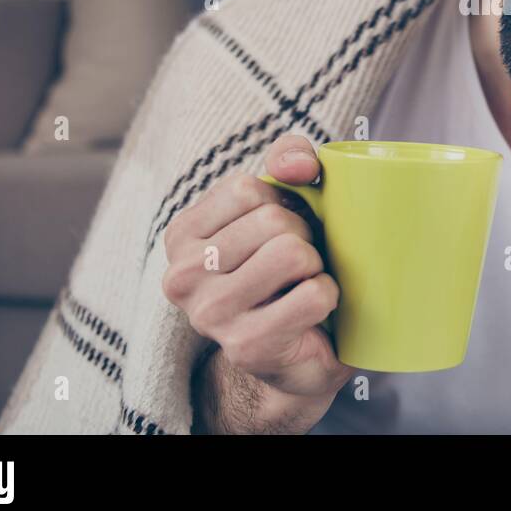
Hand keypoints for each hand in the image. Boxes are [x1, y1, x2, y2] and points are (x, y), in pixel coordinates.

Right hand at [163, 134, 355, 428]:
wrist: (294, 352)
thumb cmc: (287, 268)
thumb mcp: (284, 200)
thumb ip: (289, 158)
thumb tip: (300, 165)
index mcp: (182, 236)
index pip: (248, 188)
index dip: (282, 203)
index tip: (278, 231)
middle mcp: (183, 276)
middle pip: (272, 220)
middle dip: (303, 235)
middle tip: (297, 264)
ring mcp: (211, 315)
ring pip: (292, 253)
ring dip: (315, 265)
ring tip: (302, 282)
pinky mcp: (247, 346)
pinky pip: (313, 295)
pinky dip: (328, 296)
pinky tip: (312, 311)